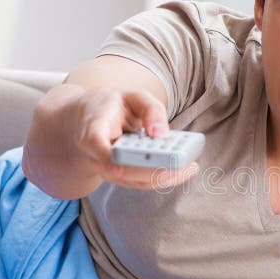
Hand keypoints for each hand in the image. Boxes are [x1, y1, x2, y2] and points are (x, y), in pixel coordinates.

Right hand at [72, 88, 197, 190]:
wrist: (89, 120)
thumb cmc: (114, 106)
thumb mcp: (132, 96)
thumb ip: (150, 109)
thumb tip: (162, 134)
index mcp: (94, 127)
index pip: (94, 143)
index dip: (105, 157)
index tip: (118, 167)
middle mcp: (96, 154)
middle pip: (121, 169)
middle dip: (152, 169)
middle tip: (181, 163)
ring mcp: (107, 169)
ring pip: (134, 180)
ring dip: (163, 176)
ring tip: (190, 166)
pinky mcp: (121, 177)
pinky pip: (142, 182)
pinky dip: (164, 177)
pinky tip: (186, 170)